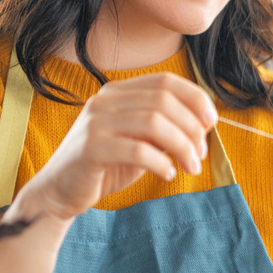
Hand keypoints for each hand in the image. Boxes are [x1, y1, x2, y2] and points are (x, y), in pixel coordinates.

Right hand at [15, 73, 216, 220]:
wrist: (60, 191)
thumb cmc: (106, 165)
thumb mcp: (140, 141)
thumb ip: (164, 129)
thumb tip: (203, 125)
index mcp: (118, 92)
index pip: (165, 81)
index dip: (195, 98)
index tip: (212, 122)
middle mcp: (105, 101)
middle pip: (164, 101)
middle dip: (191, 128)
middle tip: (200, 154)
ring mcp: (95, 123)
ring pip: (154, 123)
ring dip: (182, 146)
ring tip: (191, 167)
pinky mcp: (91, 149)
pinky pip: (138, 151)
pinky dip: (161, 163)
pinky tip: (167, 174)